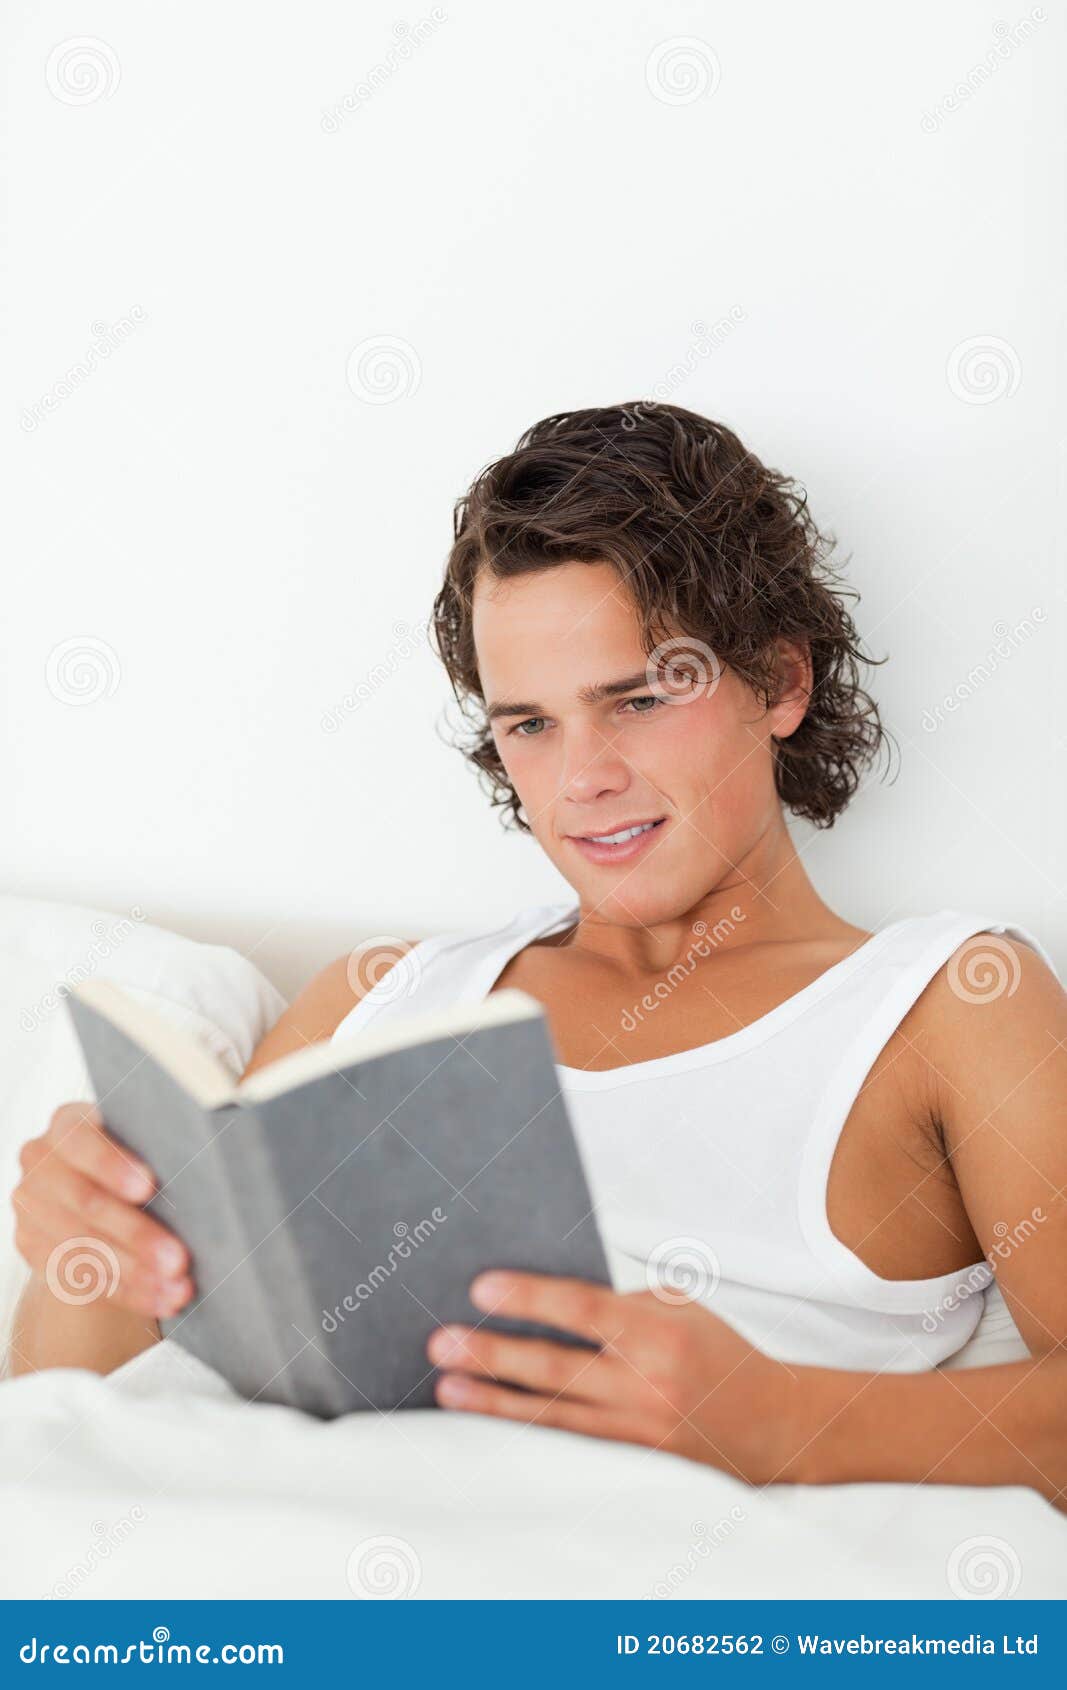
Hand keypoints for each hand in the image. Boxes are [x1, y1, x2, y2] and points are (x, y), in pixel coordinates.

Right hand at [12, 1102, 193, 1318]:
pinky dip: (126, 1291)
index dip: (113, 1166)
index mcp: (69, 1123)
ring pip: (83, 1247)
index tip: (150, 1186)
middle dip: (136, 1234)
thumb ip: (161, 1149)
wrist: (99, 1192)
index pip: (82, 1141)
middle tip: (178, 1259)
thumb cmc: (137, 1157)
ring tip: (178, 1288)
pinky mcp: (32, 1245)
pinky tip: (159, 1299)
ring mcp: (31, 1206)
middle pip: (86, 1202)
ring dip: (136, 1273)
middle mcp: (41, 1161)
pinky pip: (78, 1276)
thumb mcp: (143, 1143)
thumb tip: (214, 1169)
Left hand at [426, 1271, 797, 1484]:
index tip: (483, 1288)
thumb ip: (620, 1304)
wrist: (774, 1426)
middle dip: (493, 1355)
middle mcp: (647, 1386)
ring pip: (552, 1417)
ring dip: (495, 1402)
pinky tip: (492, 1424)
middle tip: (442, 1341)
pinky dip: (527, 1435)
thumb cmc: (720, 1355)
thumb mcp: (680, 1308)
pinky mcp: (633, 1466)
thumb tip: (549, 1301)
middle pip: (556, 1369)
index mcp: (660, 1334)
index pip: (584, 1309)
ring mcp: (638, 1433)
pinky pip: (569, 1447)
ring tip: (449, 1387)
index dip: (530, 1298)